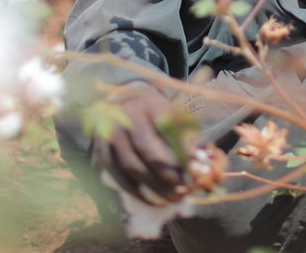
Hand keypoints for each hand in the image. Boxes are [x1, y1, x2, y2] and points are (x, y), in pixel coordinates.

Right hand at [93, 83, 187, 203]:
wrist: (122, 106)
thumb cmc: (156, 116)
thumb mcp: (174, 116)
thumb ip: (188, 138)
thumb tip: (203, 167)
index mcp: (150, 104)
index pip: (168, 127)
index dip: (182, 149)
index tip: (197, 169)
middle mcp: (127, 115)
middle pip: (147, 147)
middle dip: (167, 173)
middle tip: (184, 191)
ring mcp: (111, 133)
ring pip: (131, 164)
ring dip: (153, 186)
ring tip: (173, 198)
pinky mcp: (101, 149)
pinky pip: (117, 174)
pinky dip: (135, 190)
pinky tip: (151, 200)